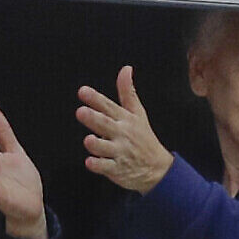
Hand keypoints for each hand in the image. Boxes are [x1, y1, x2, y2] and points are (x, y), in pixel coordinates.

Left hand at [77, 66, 173, 193]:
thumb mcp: (138, 113)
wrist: (157, 168)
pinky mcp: (117, 169)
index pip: (109, 106)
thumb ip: (128, 92)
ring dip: (97, 144)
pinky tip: (90, 162)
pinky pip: (106, 167)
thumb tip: (126, 68)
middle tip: (81, 112)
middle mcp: (122, 134)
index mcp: (125, 119)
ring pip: (105, 148)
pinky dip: (98, 165)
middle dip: (94, 118)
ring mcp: (120, 152)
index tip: (83, 91)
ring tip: (88, 140)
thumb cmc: (143, 137)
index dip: (96, 99)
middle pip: (106, 125)